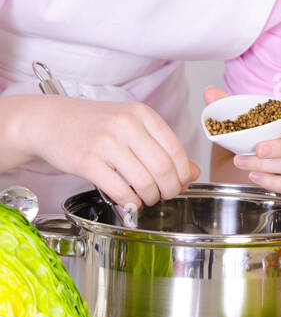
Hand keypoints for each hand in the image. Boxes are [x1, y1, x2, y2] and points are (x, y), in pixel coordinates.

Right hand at [20, 95, 199, 210]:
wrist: (50, 121)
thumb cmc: (94, 124)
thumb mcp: (132, 126)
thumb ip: (162, 147)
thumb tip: (193, 172)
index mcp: (141, 113)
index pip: (176, 149)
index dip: (182, 173)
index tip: (179, 183)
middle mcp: (126, 125)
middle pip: (163, 168)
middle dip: (169, 190)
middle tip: (165, 195)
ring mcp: (106, 143)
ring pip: (144, 182)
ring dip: (150, 198)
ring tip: (146, 198)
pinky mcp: (88, 162)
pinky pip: (120, 191)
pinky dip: (130, 202)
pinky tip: (129, 201)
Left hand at [203, 87, 280, 194]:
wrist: (258, 164)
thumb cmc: (259, 139)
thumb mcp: (245, 122)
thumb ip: (228, 105)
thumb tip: (209, 93)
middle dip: (280, 148)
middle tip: (259, 149)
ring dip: (267, 165)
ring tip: (242, 162)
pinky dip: (273, 182)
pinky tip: (255, 176)